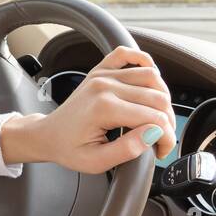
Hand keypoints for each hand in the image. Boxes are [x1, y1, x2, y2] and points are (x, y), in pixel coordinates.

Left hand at [0, 45, 176, 173]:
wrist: (47, 135)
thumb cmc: (68, 149)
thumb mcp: (95, 161)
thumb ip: (127, 150)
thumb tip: (154, 134)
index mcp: (104, 107)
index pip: (154, 119)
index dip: (167, 138)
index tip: (162, 152)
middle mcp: (105, 85)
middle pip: (158, 98)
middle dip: (168, 122)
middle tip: (161, 140)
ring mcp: (103, 75)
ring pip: (152, 76)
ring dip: (163, 98)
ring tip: (157, 118)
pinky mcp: (100, 70)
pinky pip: (127, 54)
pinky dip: (144, 62)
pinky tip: (150, 82)